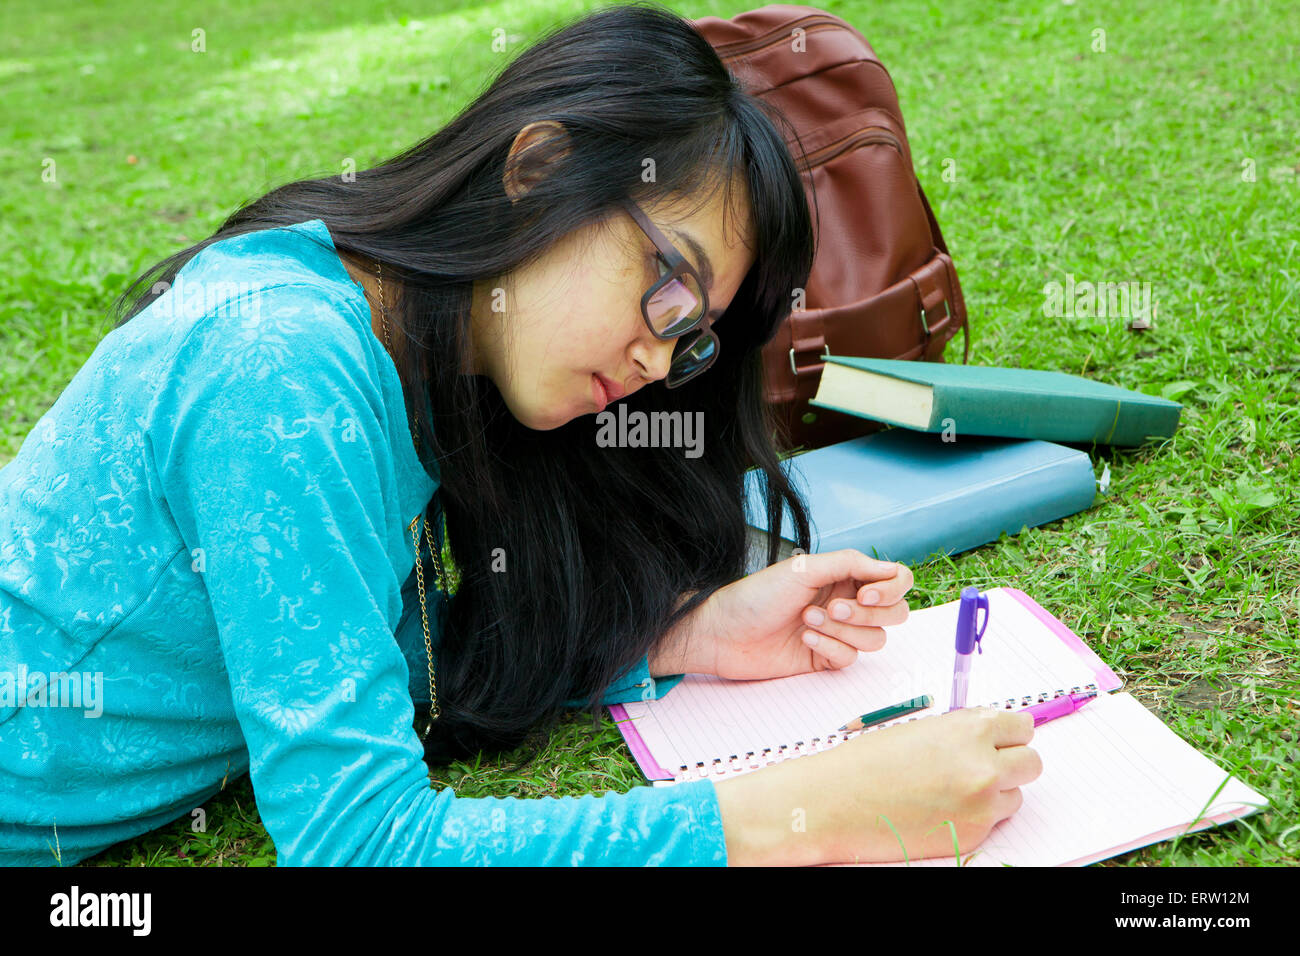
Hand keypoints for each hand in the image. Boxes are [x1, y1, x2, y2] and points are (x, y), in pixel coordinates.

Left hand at [694, 549, 913, 680]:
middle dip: (868, 614)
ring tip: (807, 620)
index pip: (896, 580)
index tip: (865, 595)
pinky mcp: (827, 658)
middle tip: (834, 609)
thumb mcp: (803, 569)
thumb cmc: (757, 595)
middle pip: (894, 613)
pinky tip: (805, 640)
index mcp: (845, 575)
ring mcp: (839, 632)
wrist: (725, 633)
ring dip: (844, 632)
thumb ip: (850, 564)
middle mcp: (847, 601)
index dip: (890, 589)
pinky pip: (852, 659)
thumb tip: (892, 569)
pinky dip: (831, 648)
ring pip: (875, 639)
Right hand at [714, 707, 1041, 865]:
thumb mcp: (920, 730)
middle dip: (1010, 760)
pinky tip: (941, 807)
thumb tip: (992, 736)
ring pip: (1014, 794)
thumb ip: (962, 731)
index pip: (1022, 726)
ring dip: (994, 790)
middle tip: (984, 761)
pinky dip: (975, 814)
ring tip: (953, 787)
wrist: (836, 803)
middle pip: (1031, 762)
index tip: (999, 737)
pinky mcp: (973, 836)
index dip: (1008, 732)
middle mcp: (984, 767)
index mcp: (971, 731)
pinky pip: (993, 821)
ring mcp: (982, 806)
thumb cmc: (869, 762)